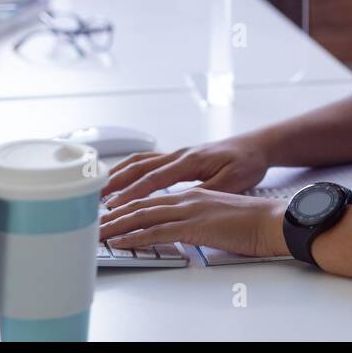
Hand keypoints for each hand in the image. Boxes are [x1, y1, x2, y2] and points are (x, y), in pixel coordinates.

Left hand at [99, 187, 287, 256]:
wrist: (274, 220)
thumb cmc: (255, 221)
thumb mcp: (221, 216)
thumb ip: (201, 219)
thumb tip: (187, 231)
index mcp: (194, 195)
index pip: (152, 199)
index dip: (128, 205)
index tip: (110, 213)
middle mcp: (188, 198)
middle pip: (142, 204)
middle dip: (114, 214)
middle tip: (94, 222)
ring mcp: (190, 210)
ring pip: (143, 215)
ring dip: (117, 225)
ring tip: (98, 232)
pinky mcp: (194, 225)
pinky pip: (157, 231)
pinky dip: (135, 236)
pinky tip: (121, 241)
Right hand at [101, 136, 269, 207]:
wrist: (256, 145)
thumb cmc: (246, 163)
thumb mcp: (232, 181)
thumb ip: (205, 191)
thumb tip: (181, 203)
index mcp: (190, 161)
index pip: (154, 179)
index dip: (133, 194)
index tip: (116, 207)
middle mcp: (179, 154)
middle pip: (139, 167)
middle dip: (116, 184)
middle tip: (95, 200)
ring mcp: (177, 153)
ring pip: (140, 161)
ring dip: (118, 174)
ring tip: (99, 191)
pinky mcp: (179, 157)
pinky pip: (148, 161)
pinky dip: (130, 169)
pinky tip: (121, 179)